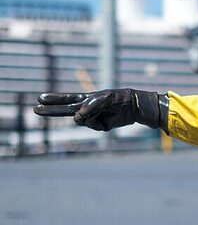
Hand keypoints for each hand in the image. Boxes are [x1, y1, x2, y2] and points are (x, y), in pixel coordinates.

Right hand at [34, 89, 164, 131]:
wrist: (135, 107)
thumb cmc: (120, 98)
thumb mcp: (106, 98)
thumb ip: (90, 106)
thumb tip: (77, 118)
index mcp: (87, 98)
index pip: (67, 99)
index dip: (54, 99)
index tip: (40, 98)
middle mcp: (88, 108)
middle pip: (65, 110)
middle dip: (51, 110)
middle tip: (35, 109)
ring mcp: (94, 118)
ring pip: (81, 121)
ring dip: (86, 117)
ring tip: (101, 111)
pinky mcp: (101, 126)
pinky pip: (93, 126)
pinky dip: (96, 123)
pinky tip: (106, 119)